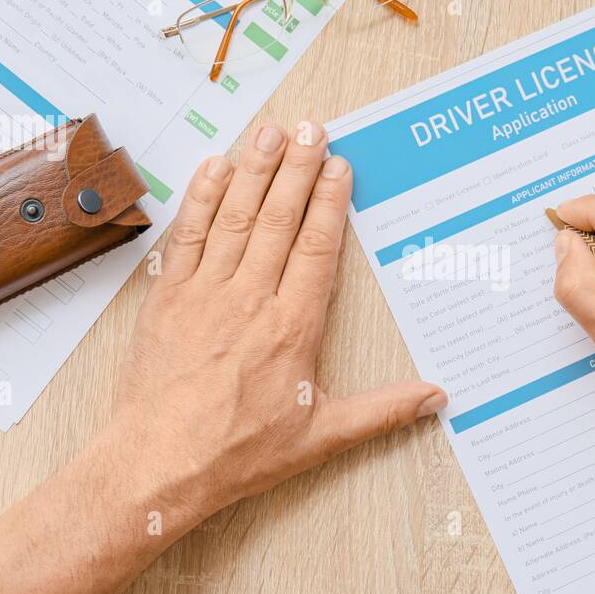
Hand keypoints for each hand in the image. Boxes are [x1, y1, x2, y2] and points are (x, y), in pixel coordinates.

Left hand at [107, 120, 445, 517]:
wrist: (158, 466)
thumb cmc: (237, 454)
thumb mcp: (321, 438)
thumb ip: (383, 411)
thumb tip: (436, 397)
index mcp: (291, 328)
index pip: (315, 248)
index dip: (329, 201)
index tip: (339, 166)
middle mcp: (249, 300)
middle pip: (278, 218)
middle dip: (297, 168)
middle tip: (312, 128)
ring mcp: (203, 294)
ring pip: (234, 217)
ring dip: (253, 169)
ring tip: (270, 131)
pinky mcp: (166, 299)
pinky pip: (186, 236)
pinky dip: (201, 198)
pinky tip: (214, 168)